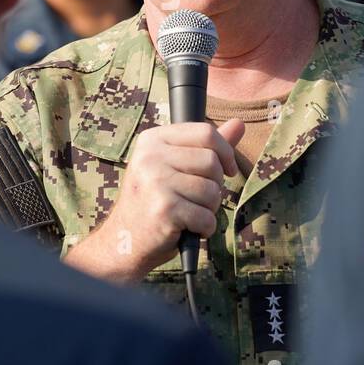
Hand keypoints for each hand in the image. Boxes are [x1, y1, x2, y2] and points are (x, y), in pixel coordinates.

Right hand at [65, 118, 244, 283]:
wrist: (124, 240)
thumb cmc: (153, 201)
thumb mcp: (174, 166)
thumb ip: (206, 146)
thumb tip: (239, 124)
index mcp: (153, 140)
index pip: (205, 132)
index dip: (225, 152)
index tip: (225, 170)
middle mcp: (151, 157)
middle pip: (212, 162)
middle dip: (214, 186)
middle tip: (195, 199)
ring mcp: (156, 183)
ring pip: (212, 191)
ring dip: (209, 209)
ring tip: (188, 214)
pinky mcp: (164, 210)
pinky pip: (207, 217)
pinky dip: (205, 229)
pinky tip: (187, 229)